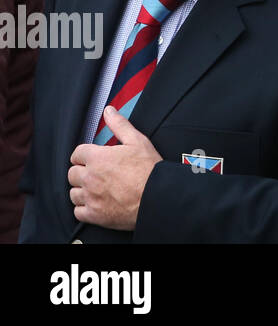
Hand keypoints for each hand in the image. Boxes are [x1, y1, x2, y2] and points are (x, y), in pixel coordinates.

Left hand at [68, 107, 161, 230]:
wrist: (156, 196)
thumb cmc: (149, 169)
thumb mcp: (137, 141)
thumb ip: (119, 125)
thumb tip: (108, 110)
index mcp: (97, 158)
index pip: (77, 153)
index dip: (85, 154)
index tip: (92, 158)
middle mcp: (89, 178)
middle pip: (72, 174)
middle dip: (81, 172)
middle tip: (96, 173)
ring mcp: (90, 197)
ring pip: (73, 193)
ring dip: (82, 190)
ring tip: (96, 188)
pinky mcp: (94, 214)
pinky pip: (78, 211)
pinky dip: (84, 208)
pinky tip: (95, 203)